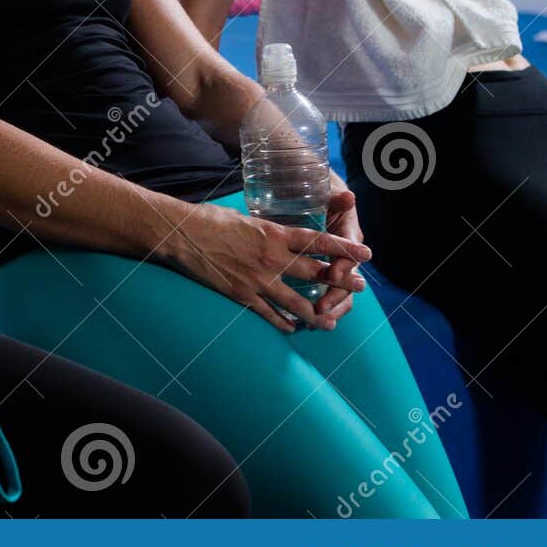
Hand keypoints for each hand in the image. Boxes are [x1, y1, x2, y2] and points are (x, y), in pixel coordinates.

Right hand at [167, 202, 371, 333]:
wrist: (180, 235)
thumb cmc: (210, 220)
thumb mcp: (246, 217)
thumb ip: (268, 229)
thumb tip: (282, 234)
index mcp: (274, 234)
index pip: (318, 242)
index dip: (344, 249)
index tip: (365, 254)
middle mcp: (271, 257)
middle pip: (314, 272)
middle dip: (339, 281)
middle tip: (359, 287)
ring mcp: (257, 279)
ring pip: (297, 302)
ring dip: (317, 313)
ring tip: (333, 322)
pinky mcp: (241, 295)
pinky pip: (269, 314)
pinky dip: (284, 323)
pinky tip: (294, 329)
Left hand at [313, 186, 367, 328]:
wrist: (317, 196)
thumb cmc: (323, 197)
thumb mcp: (328, 195)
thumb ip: (335, 199)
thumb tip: (349, 196)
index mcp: (349, 236)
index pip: (350, 255)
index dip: (344, 267)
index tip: (333, 277)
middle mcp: (347, 254)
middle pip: (348, 281)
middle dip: (336, 296)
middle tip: (322, 309)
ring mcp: (339, 267)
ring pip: (343, 293)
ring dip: (332, 309)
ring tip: (317, 322)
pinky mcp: (328, 275)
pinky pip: (330, 296)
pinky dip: (323, 309)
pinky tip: (308, 322)